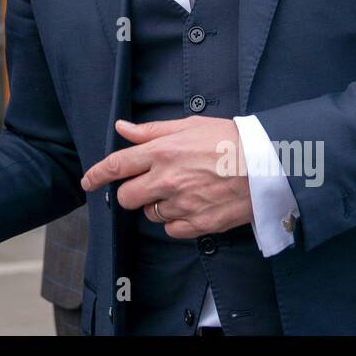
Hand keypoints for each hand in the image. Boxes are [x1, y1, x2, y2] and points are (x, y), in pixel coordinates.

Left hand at [79, 117, 253, 238]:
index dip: (97, 175)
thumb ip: (151, 131)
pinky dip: (176, 221)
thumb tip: (122, 128)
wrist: (267, 165)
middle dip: (131, 192)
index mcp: (162, 152)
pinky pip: (171, 229)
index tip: (88, 181)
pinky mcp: (197, 224)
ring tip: (182, 190)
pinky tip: (191, 206)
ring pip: (150, 214)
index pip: (117, 166)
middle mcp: (166, 180)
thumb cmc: (229, 140)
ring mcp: (182, 204)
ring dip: (158, 205)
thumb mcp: (188, 126)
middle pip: (127, 197)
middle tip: (148, 185)